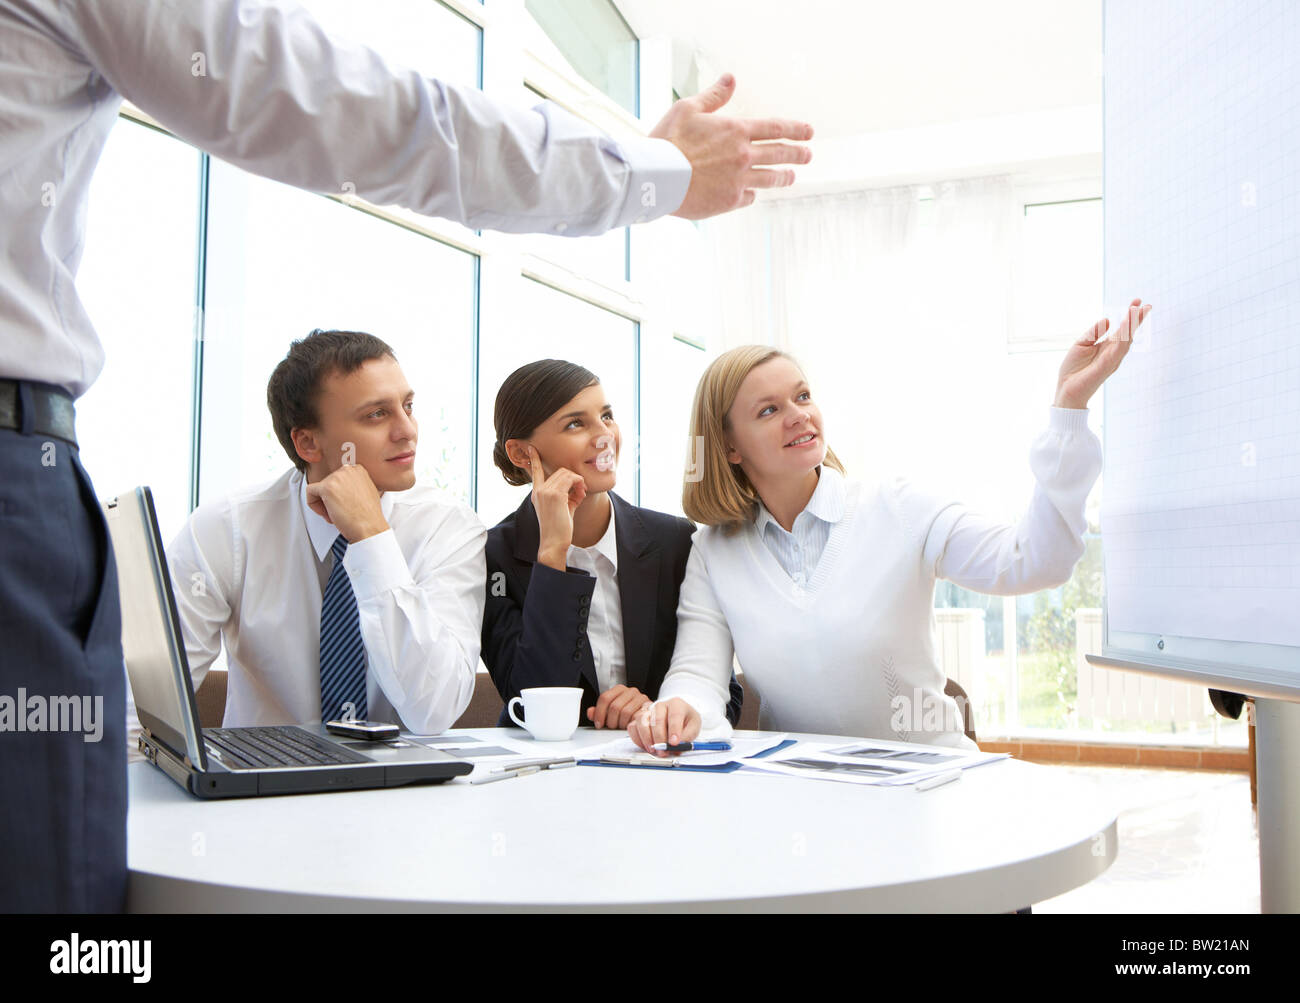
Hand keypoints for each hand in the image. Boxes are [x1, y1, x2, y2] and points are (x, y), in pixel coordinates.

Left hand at [304, 464, 388, 542]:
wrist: (370, 527)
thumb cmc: (369, 516)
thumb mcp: (367, 492)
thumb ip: (354, 485)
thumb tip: (342, 488)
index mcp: (357, 469)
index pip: (337, 478)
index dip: (338, 494)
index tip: (343, 503)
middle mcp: (347, 470)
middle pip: (327, 482)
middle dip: (330, 499)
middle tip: (340, 511)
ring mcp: (337, 478)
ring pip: (318, 488)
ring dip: (324, 504)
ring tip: (336, 514)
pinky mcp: (327, 487)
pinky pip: (309, 492)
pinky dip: (314, 505)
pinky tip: (328, 514)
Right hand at [528, 445, 586, 569]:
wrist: (554, 542)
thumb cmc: (560, 528)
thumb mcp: (564, 508)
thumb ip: (569, 494)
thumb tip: (579, 485)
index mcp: (537, 494)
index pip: (535, 472)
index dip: (534, 459)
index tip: (532, 448)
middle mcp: (539, 491)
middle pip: (560, 471)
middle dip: (573, 478)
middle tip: (580, 491)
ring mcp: (545, 492)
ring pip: (566, 473)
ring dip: (577, 481)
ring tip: (580, 494)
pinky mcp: (554, 494)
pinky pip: (571, 479)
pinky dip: (579, 484)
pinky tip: (580, 494)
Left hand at [587, 685, 650, 729]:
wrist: (647, 714)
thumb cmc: (628, 712)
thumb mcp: (610, 712)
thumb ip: (599, 712)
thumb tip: (590, 712)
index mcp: (619, 689)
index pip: (605, 698)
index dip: (599, 713)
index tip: (599, 723)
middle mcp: (630, 691)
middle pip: (614, 706)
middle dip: (610, 720)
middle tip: (611, 726)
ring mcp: (641, 698)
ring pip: (625, 712)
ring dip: (620, 723)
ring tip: (620, 726)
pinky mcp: (648, 707)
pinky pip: (636, 716)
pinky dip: (630, 723)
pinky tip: (628, 725)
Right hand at [627, 698, 700, 756]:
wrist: (679, 716)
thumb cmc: (685, 721)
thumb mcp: (694, 727)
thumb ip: (687, 737)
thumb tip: (677, 746)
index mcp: (676, 704)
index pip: (674, 715)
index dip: (674, 729)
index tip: (674, 742)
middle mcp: (660, 705)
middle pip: (657, 719)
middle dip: (659, 738)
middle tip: (663, 751)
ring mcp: (648, 711)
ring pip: (641, 721)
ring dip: (646, 737)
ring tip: (653, 749)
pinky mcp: (638, 719)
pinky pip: (632, 727)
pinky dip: (637, 738)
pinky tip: (645, 746)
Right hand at [650, 74, 812, 219]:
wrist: (656, 177)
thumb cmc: (668, 141)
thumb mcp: (688, 109)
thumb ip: (714, 96)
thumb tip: (730, 79)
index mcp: (736, 130)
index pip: (775, 128)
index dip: (795, 129)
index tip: (809, 132)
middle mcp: (743, 155)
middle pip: (780, 154)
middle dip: (798, 154)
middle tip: (808, 155)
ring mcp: (739, 180)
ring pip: (770, 178)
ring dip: (784, 177)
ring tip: (791, 177)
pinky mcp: (729, 201)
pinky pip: (750, 197)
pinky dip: (754, 194)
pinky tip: (755, 194)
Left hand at [1054, 298, 1152, 408]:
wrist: (1066, 389)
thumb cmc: (1073, 370)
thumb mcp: (1082, 344)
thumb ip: (1094, 332)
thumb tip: (1107, 319)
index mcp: (1107, 347)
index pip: (1122, 329)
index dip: (1130, 316)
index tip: (1136, 302)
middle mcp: (1113, 352)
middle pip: (1129, 333)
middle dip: (1137, 319)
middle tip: (1146, 304)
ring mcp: (1112, 359)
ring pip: (1126, 339)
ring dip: (1132, 325)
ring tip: (1137, 310)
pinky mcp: (1107, 365)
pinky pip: (1118, 349)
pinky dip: (1124, 337)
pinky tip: (1126, 326)